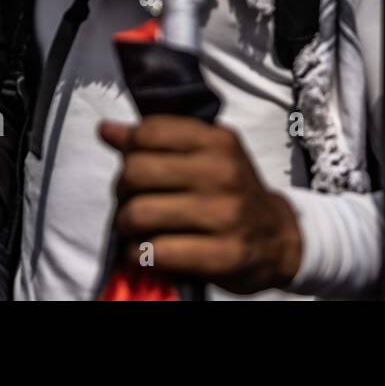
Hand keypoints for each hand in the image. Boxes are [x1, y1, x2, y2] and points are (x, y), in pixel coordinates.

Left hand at [100, 116, 302, 293]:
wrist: (277, 239)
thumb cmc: (231, 194)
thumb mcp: (205, 156)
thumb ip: (158, 142)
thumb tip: (107, 129)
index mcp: (218, 140)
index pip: (149, 131)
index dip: (128, 151)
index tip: (135, 167)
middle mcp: (224, 172)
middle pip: (136, 172)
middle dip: (122, 191)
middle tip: (132, 202)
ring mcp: (226, 214)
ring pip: (139, 213)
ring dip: (127, 227)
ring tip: (138, 230)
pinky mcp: (224, 255)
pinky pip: (156, 253)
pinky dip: (139, 256)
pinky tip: (148, 253)